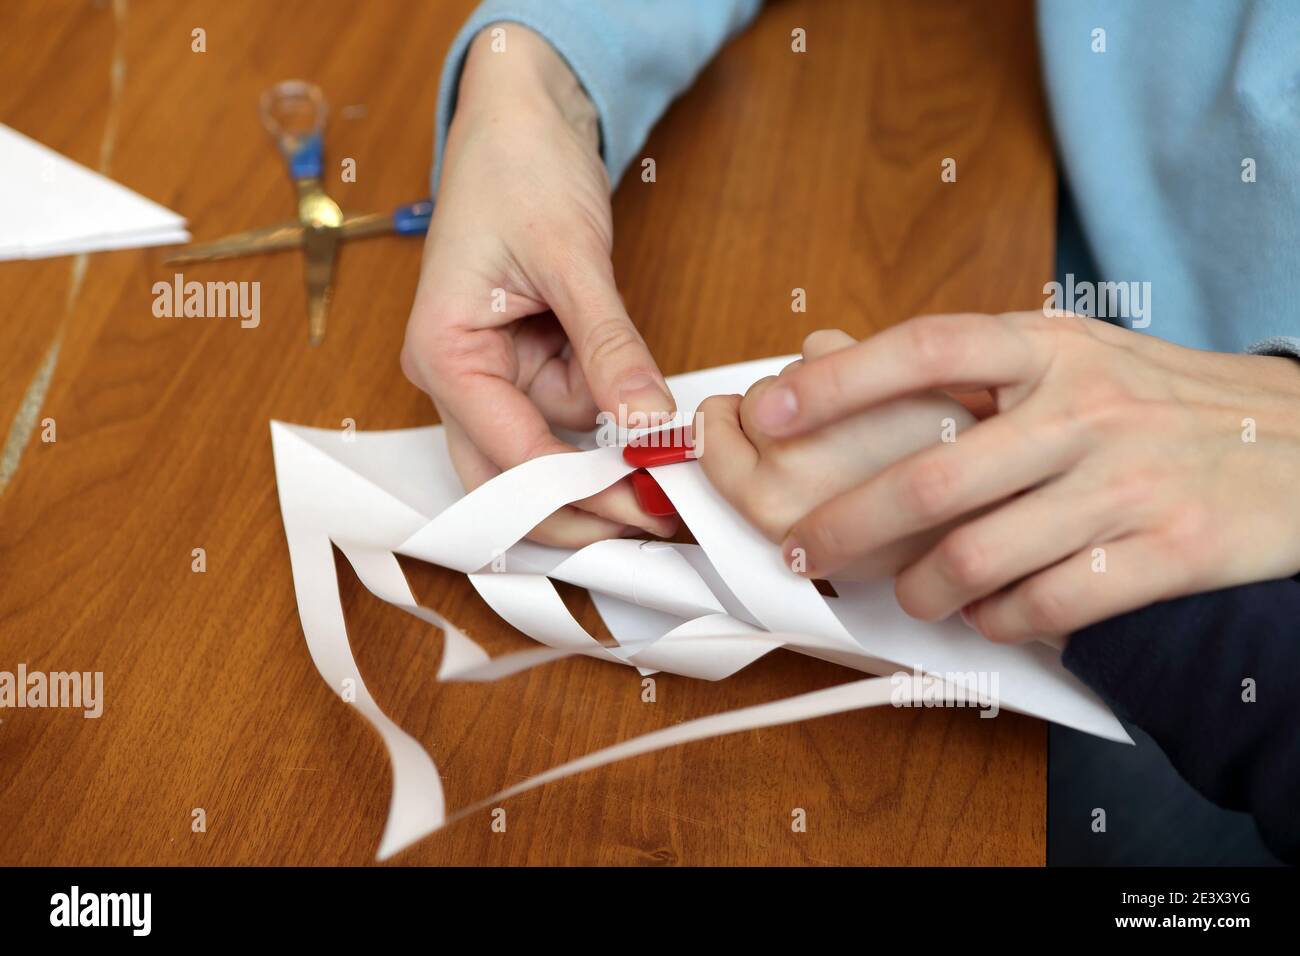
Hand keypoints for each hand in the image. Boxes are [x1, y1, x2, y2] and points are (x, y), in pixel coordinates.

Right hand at [401, 25, 676, 546]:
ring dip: (601, 469)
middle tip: (660, 519)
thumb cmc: (521, 167)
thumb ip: (609, 346)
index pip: (508, 453)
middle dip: (582, 507)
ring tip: (669, 481)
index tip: (646, 504)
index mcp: (443, 353)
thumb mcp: (571, 256)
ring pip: (546, 456)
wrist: (520, 118)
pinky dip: (609, 431)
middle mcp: (457, 379)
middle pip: (510, 482)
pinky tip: (649, 433)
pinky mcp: (525, 369)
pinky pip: (569, 420)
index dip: (579, 489)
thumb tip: (649, 424)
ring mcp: (491, 378)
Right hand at [698, 330, 976, 576]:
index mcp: (768, 514)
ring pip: (790, 372)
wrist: (1003, 512)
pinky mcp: (866, 386)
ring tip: (874, 428)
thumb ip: (769, 491)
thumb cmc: (922, 529)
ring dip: (825, 384)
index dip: (734, 430)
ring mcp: (825, 426)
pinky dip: (854, 357)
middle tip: (841, 447)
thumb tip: (709, 443)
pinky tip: (893, 399)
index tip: (764, 430)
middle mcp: (788, 471)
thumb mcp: (829, 535)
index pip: (705, 436)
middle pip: (751, 403)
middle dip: (789, 410)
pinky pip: (825, 345)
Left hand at [750, 312, 1299, 641]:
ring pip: (981, 556)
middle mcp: (1087, 407)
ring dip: (923, 589)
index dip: (837, 383)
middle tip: (803, 549)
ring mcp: (1131, 480)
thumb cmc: (1159, 402)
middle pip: (934, 478)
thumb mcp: (1073, 352)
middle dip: (847, 526)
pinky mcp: (1172, 551)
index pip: (927, 349)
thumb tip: (826, 352)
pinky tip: (988, 614)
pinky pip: (1047, 603)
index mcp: (1052, 348)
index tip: (766, 412)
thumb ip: (967, 361)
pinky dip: (998, 620)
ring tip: (911, 592)